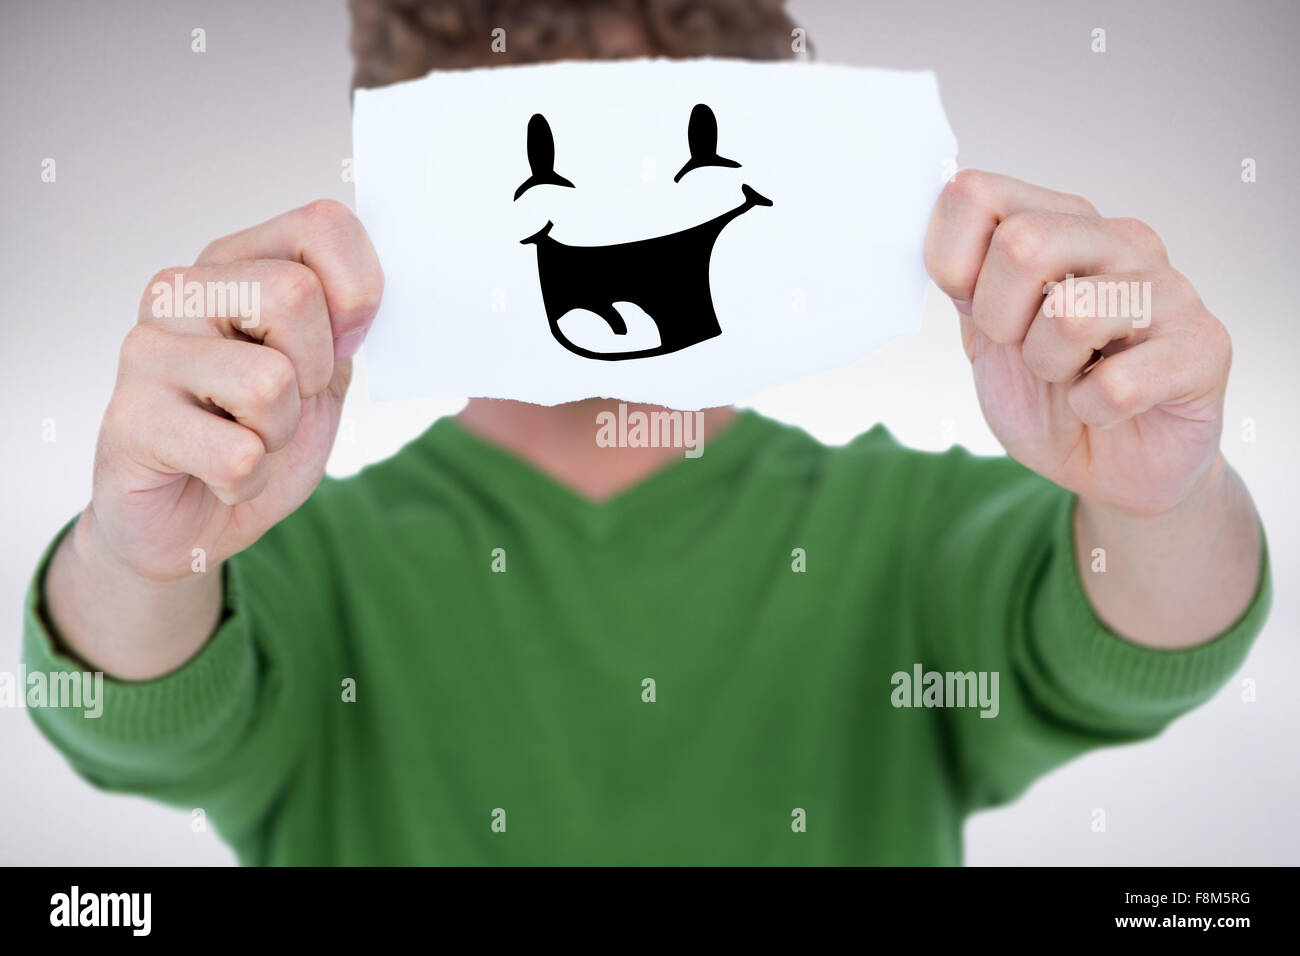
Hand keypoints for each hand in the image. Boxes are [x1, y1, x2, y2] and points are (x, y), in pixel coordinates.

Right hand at [86, 199, 382, 581]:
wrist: (186, 520)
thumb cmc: (253, 437)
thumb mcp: (322, 372)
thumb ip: (346, 323)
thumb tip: (368, 297)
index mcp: (234, 264)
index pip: (321, 224)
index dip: (359, 294)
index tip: (343, 345)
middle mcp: (180, 292)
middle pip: (295, 294)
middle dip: (315, 372)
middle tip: (281, 403)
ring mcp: (146, 351)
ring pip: (270, 380)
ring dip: (278, 434)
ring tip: (243, 439)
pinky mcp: (128, 420)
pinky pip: (238, 454)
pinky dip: (247, 482)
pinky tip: (213, 475)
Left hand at [924, 170, 1229, 515]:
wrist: (1113, 467)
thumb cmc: (1050, 396)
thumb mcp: (985, 337)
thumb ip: (964, 282)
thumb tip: (941, 231)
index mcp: (1061, 223)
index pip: (976, 193)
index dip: (950, 262)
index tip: (972, 306)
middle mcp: (1120, 240)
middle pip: (1021, 241)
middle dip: (998, 317)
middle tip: (1025, 349)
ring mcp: (1169, 288)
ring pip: (1070, 312)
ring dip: (1049, 366)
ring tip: (1074, 375)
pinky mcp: (1205, 345)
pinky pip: (1116, 383)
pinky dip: (1092, 410)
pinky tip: (1110, 406)